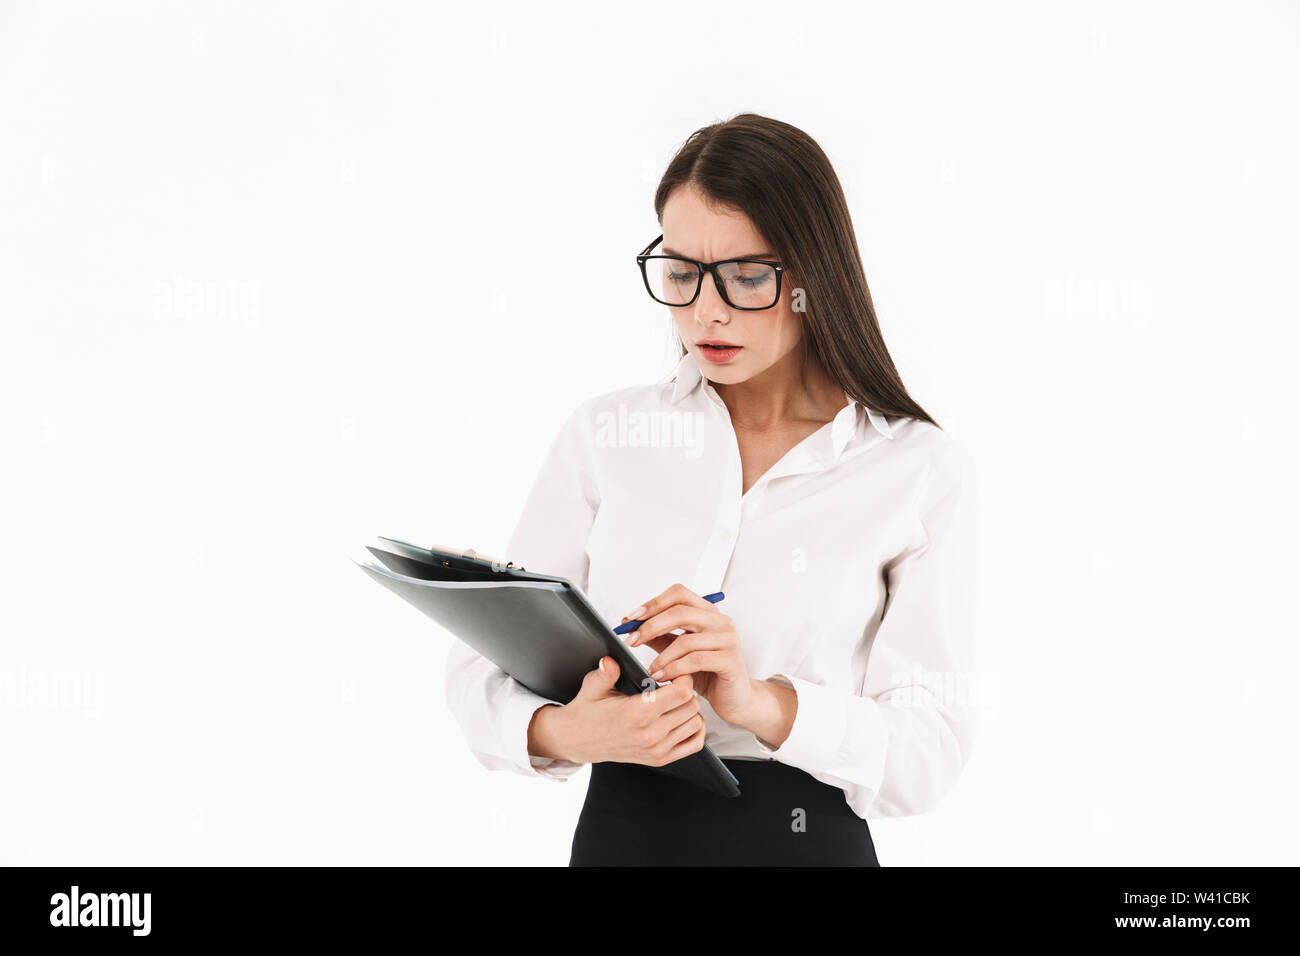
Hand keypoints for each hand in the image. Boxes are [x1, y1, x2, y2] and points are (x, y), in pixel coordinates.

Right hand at [529, 656, 705, 766]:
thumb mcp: (593, 687)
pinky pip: (694, 744)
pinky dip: (694, 729)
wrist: (578, 740)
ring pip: (696, 723)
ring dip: (690, 709)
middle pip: (692, 706)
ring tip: (674, 701)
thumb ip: (604, 673)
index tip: (673, 673)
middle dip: (687, 691)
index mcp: (638, 713)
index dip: (682, 677)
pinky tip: (680, 718)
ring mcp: (656, 750)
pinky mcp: (660, 759)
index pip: (682, 692)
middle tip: (674, 684)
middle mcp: (650, 734)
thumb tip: (610, 662)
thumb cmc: (588, 710)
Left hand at [623, 583, 757, 726]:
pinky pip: (696, 660)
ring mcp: (728, 639)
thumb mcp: (678, 653)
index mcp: (707, 613)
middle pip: (681, 612)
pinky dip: (674, 669)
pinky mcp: (731, 660)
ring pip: (686, 640)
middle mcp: (720, 621)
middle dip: (651, 626)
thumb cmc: (709, 673)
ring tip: (651, 670)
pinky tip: (663, 677)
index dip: (653, 603)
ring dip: (662, 656)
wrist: (736, 699)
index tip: (632, 618)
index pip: (679, 594)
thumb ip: (660, 638)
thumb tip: (632, 627)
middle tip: (633, 640)